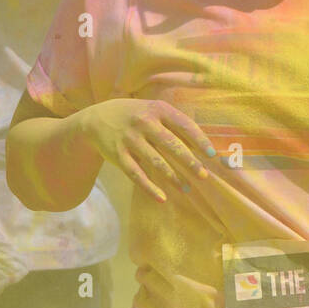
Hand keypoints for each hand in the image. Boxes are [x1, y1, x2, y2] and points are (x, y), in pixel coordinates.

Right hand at [76, 98, 215, 202]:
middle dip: (189, 162)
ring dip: (173, 177)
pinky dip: (149, 188)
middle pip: (171, 144)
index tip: (212, 155)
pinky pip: (136, 174)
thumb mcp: (152, 110)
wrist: (96, 118)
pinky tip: (162, 198)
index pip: (184, 124)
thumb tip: (200, 144)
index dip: (199, 140)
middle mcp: (143, 122)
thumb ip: (173, 123)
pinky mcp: (118, 155)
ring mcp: (129, 139)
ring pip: (155, 162)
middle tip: (203, 175)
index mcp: (157, 109)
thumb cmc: (134, 115)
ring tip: (186, 188)